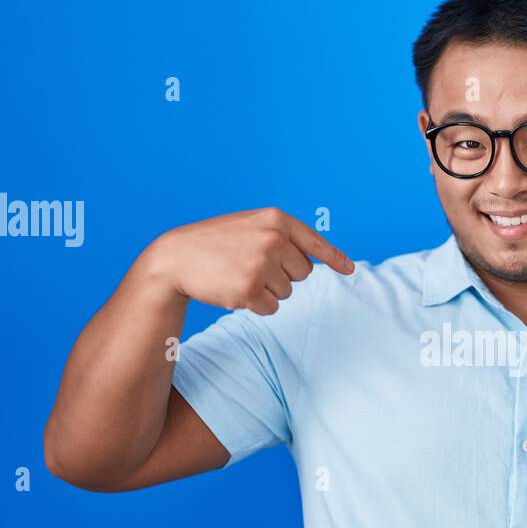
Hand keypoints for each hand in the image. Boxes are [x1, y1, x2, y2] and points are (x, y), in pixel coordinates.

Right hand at [146, 207, 354, 313]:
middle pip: (302, 273)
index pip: (315, 241)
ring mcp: (262, 264)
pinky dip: (256, 305)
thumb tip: (315, 261)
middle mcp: (273, 239)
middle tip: (252, 267)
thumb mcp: (250, 227)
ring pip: (287, 292)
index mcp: (275, 220)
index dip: (334, 257)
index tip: (349, 269)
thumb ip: (281, 236)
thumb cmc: (216, 243)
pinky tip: (235, 289)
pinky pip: (271, 307)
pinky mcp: (250, 289)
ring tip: (240, 275)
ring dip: (267, 290)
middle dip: (283, 276)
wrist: (177, 258)